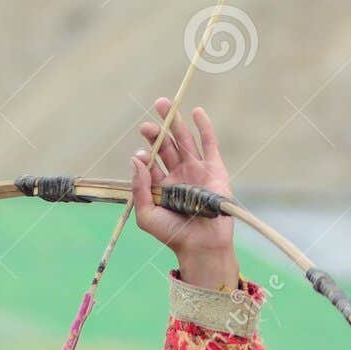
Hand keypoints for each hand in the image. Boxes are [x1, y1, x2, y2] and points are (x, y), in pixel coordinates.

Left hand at [131, 101, 239, 290]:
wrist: (201, 245)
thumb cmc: (173, 235)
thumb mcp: (147, 216)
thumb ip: (139, 189)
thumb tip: (136, 159)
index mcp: (161, 186)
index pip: (150, 163)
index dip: (145, 154)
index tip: (142, 155)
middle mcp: (178, 175)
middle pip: (165, 146)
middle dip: (156, 131)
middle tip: (147, 122)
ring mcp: (196, 170)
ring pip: (184, 140)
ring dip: (174, 122)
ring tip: (164, 104)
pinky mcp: (214, 169)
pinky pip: (209, 144)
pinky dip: (204, 127)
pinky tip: (196, 112)